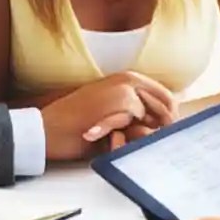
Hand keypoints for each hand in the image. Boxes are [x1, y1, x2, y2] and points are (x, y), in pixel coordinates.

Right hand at [41, 72, 176, 159]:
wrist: (49, 129)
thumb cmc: (76, 127)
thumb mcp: (112, 118)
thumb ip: (135, 118)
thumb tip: (162, 129)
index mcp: (127, 79)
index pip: (166, 96)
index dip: (170, 117)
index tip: (166, 134)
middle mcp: (129, 78)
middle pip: (169, 104)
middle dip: (165, 125)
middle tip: (156, 140)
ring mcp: (127, 87)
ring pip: (157, 116)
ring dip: (146, 132)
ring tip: (122, 139)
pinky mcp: (124, 100)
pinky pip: (143, 125)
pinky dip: (132, 136)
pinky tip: (111, 138)